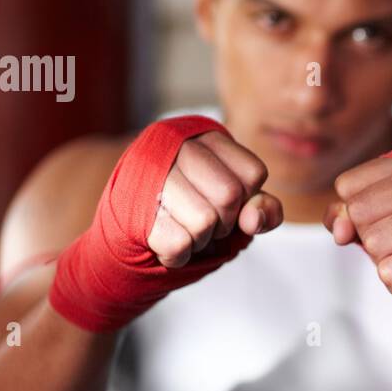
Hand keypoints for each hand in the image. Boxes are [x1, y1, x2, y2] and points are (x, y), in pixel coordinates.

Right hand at [49, 115, 281, 331]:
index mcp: (204, 135)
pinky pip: (179, 244)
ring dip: (200, 240)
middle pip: (229, 196)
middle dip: (224, 223)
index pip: (253, 174)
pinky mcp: (131, 206)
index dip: (246, 200)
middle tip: (204, 222)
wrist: (128, 239)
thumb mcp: (237, 209)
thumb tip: (253, 218)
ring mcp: (148, 172)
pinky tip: (165, 242)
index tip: (223, 202)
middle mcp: (174, 144)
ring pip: (205, 221)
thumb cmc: (193, 216)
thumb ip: (263, 210)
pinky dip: (179, 255)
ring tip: (182, 229)